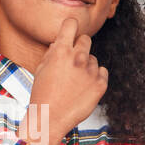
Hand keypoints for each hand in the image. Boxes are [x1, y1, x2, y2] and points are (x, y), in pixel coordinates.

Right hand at [26, 16, 108, 141]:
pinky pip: (102, 72)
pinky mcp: (101, 84)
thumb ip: (52, 53)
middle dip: (79, 46)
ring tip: (75, 81)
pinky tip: (84, 87)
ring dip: (86, 65)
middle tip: (72, 61)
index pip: (71, 24)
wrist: (50, 119)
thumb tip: (59, 43)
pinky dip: (95, 77)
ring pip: (93, 58)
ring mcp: (91, 71)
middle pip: (85, 39)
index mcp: (60, 51)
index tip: (70, 31)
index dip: (70, 27)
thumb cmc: (42, 95)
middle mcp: (77, 58)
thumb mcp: (41, 69)